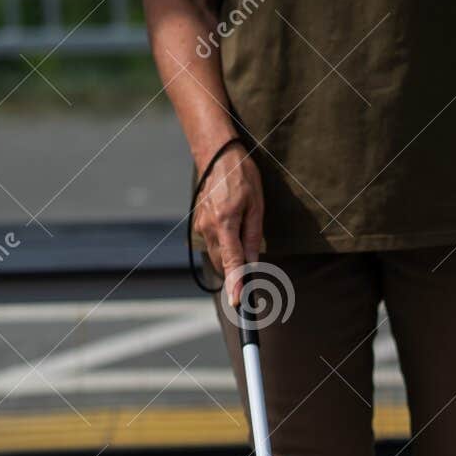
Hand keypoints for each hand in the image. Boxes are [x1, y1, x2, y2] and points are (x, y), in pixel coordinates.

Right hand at [193, 142, 264, 305]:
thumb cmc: (241, 175)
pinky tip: (232, 230)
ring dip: (230, 258)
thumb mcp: (256, 205)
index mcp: (226, 222)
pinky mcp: (199, 223)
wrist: (216, 154)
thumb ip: (253, 236)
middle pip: (223, 264)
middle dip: (236, 271)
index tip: (237, 301)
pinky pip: (212, 244)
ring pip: (216, 256)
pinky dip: (223, 247)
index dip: (236, 283)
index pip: (231, 261)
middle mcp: (209, 227)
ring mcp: (201, 225)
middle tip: (251, 270)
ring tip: (242, 237)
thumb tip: (253, 262)